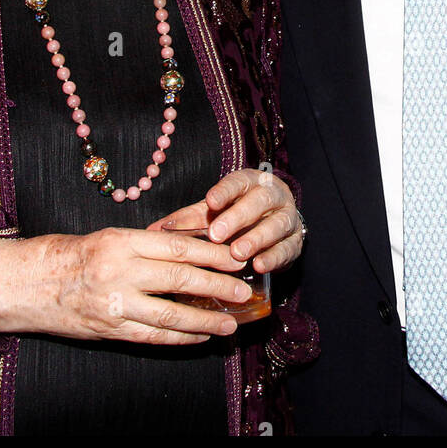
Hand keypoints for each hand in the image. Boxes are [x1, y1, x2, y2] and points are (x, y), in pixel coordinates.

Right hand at [28, 227, 252, 344]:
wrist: (28, 283)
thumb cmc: (72, 256)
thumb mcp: (111, 238)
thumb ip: (148, 246)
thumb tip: (193, 252)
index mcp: (123, 241)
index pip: (178, 247)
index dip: (212, 254)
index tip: (236, 258)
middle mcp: (120, 271)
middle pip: (180, 279)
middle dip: (217, 286)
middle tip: (243, 291)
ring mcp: (114, 303)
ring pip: (170, 315)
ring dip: (204, 320)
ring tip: (230, 323)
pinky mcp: (109, 329)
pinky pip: (152, 337)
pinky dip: (179, 338)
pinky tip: (200, 337)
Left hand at [150, 167, 303, 273]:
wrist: (275, 223)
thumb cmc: (236, 216)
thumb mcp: (212, 213)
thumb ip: (187, 219)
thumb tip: (151, 231)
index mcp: (250, 182)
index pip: (238, 182)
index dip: (225, 191)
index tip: (210, 201)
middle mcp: (273, 197)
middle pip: (259, 201)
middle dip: (238, 217)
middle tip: (218, 234)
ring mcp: (288, 218)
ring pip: (277, 224)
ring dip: (257, 238)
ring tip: (238, 253)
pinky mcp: (295, 242)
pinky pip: (287, 248)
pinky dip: (274, 257)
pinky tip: (259, 266)